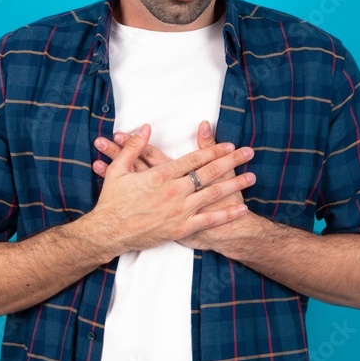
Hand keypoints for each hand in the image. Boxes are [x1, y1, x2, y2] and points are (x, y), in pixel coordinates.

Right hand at [87, 123, 254, 255]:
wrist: (108, 233)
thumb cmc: (112, 201)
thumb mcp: (118, 169)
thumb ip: (134, 147)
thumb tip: (145, 127)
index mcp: (161, 175)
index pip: (194, 159)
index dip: (213, 150)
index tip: (229, 145)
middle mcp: (174, 191)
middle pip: (209, 173)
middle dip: (231, 162)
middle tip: (248, 154)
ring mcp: (179, 211)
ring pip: (212, 194)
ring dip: (234, 185)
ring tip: (251, 177)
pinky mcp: (180, 229)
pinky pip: (208, 220)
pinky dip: (226, 214)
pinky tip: (240, 209)